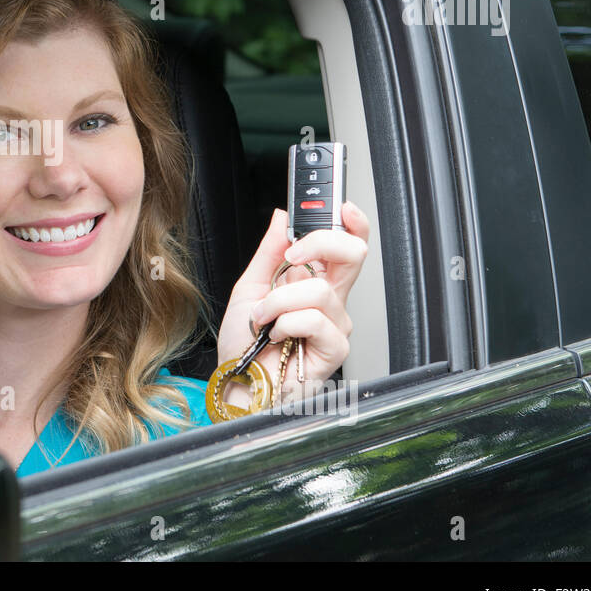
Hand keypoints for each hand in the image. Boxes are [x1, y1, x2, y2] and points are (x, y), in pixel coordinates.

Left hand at [217, 202, 370, 403]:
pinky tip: (274, 336)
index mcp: (312, 280)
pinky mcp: (335, 349)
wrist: (237, 384)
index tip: (339, 206)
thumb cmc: (243, 346)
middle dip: (321, 243)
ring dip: (279, 302)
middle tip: (291, 257)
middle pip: (353, 254)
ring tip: (263, 319)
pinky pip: (315, 319)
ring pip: (320, 290)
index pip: (345, 244)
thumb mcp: (248, 288)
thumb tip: (283, 216)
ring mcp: (335, 324)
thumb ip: (268, 252)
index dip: (351, 222)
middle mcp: (329, 300)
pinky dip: (285, 323)